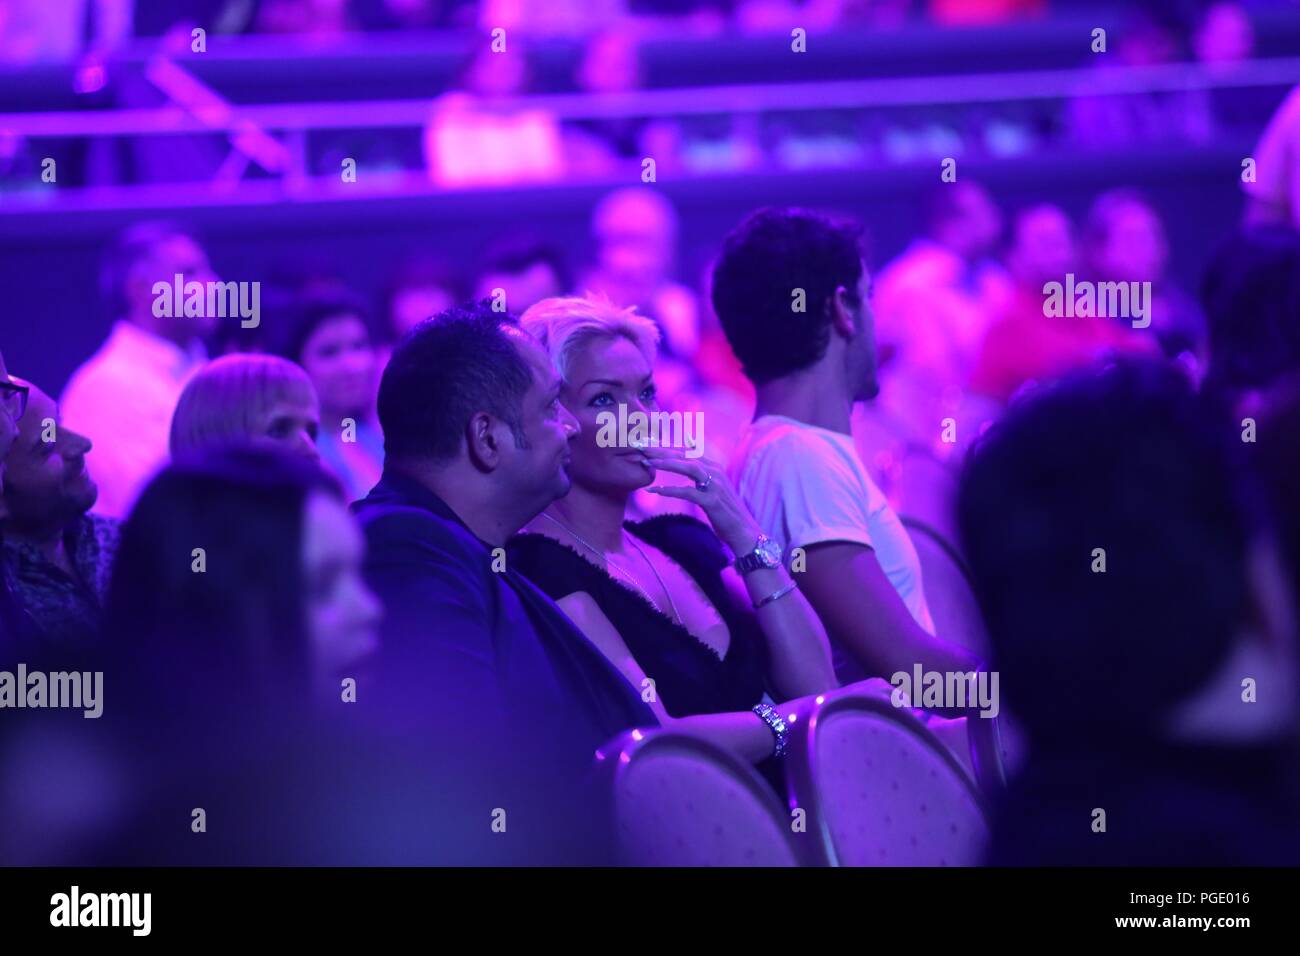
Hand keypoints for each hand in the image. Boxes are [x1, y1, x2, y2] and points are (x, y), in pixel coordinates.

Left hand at [640, 447, 761, 556]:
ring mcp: (715, 486)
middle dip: (661, 449)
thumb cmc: (725, 512)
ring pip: (688, 467)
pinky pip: (688, 492)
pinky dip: (670, 490)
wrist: (744, 532)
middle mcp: (715, 471)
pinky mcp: (712, 501)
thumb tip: (686, 467)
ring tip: (646, 461)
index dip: (666, 446)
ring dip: (666, 463)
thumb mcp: (712, 489)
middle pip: (685, 455)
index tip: (647, 443)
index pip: (686, 451)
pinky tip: (654, 490)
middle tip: (641, 446)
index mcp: (713, 467)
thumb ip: (700, 476)